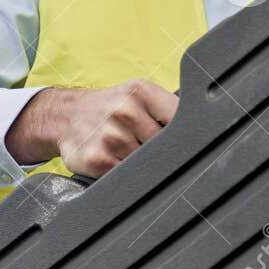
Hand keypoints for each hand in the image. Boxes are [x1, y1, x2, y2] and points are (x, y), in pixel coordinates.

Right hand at [5, 79, 178, 177]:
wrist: (67, 116)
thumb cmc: (111, 108)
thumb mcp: (139, 96)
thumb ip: (168, 110)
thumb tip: (201, 136)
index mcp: (141, 92)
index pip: (181, 119)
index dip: (187, 136)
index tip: (188, 144)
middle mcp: (124, 111)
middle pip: (165, 146)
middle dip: (161, 151)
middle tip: (146, 144)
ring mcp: (110, 136)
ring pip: (147, 163)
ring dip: (142, 163)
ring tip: (127, 149)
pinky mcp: (97, 160)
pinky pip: (126, 176)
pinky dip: (124, 173)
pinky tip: (115, 159)